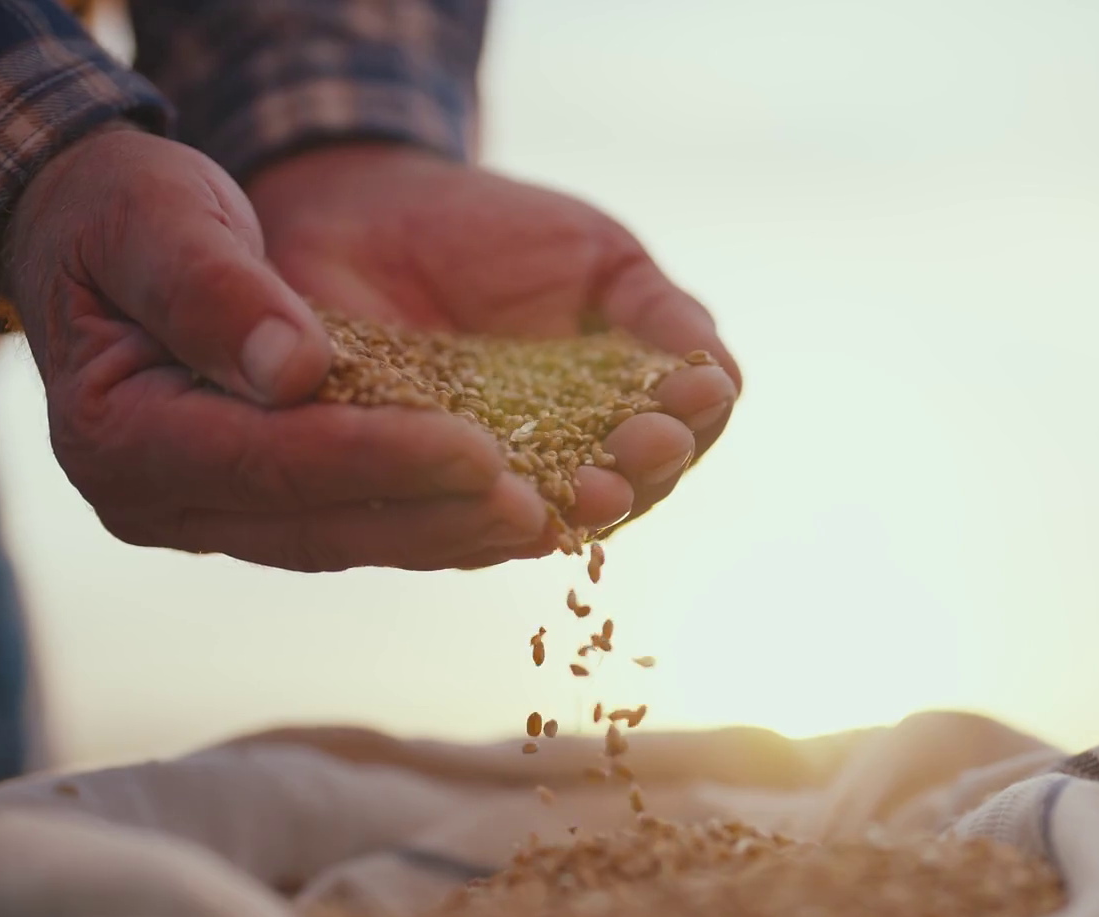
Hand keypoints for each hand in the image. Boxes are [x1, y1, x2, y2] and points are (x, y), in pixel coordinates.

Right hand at [1, 125, 548, 571]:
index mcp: (119, 440)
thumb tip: (293, 371)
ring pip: (342, 538)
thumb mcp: (155, 220)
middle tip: (534, 507)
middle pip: (316, 522)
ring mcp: (205, 515)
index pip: (268, 461)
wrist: (96, 234)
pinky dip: (431, 518)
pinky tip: (509, 507)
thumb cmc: (121, 213)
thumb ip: (213, 289)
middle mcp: (158, 502)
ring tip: (544, 518)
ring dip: (445, 533)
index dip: (378, 457)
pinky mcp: (252, 508)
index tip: (479, 449)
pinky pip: (353, 523)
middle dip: (431, 514)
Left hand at [245, 142, 740, 557]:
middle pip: (613, 495)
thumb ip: (664, 317)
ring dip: (570, 508)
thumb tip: (726, 380)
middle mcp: (550, 471)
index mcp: (610, 423)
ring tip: (595, 489)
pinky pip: (431, 513)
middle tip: (653, 445)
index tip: (702, 396)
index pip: (664, 443)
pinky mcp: (392, 485)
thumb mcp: (601, 261)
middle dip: (640, 473)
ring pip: (530, 520)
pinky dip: (465, 508)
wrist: (372, 214)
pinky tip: (500, 489)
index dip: (687, 424)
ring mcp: (474, 484)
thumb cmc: (499, 235)